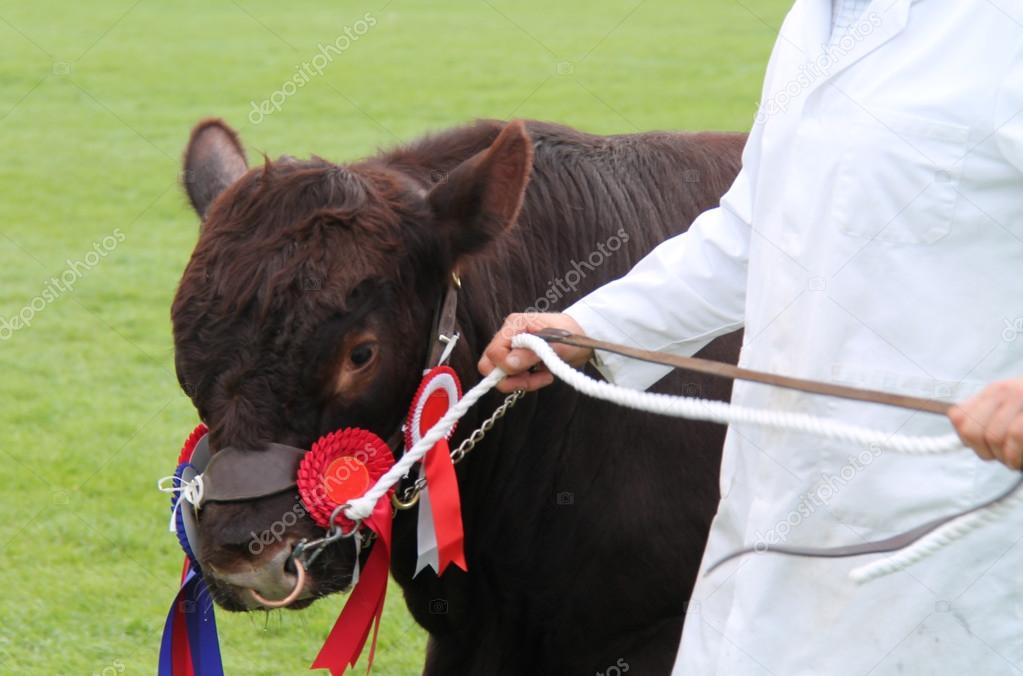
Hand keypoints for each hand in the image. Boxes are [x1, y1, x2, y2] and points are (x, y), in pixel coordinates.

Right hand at [478, 313, 592, 392]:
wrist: (584, 338)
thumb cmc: (572, 335)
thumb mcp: (554, 344)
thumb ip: (530, 353)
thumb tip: (508, 364)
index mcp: (513, 326)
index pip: (493, 353)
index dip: (506, 367)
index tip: (527, 371)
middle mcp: (509, 336)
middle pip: (490, 365)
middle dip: (509, 378)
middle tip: (530, 379)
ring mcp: (513, 349)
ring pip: (501, 375)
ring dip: (521, 381)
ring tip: (544, 375)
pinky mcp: (519, 361)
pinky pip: (513, 378)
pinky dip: (527, 381)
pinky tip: (544, 375)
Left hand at [949, 379, 1022, 469]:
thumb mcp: (1012, 413)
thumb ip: (985, 419)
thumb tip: (957, 423)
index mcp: (996, 390)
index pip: (959, 416)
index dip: (968, 440)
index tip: (986, 450)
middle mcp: (1008, 390)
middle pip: (973, 429)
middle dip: (986, 452)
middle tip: (1004, 459)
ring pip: (994, 436)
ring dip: (1005, 457)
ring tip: (1015, 461)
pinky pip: (1015, 435)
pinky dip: (1015, 455)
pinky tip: (1020, 462)